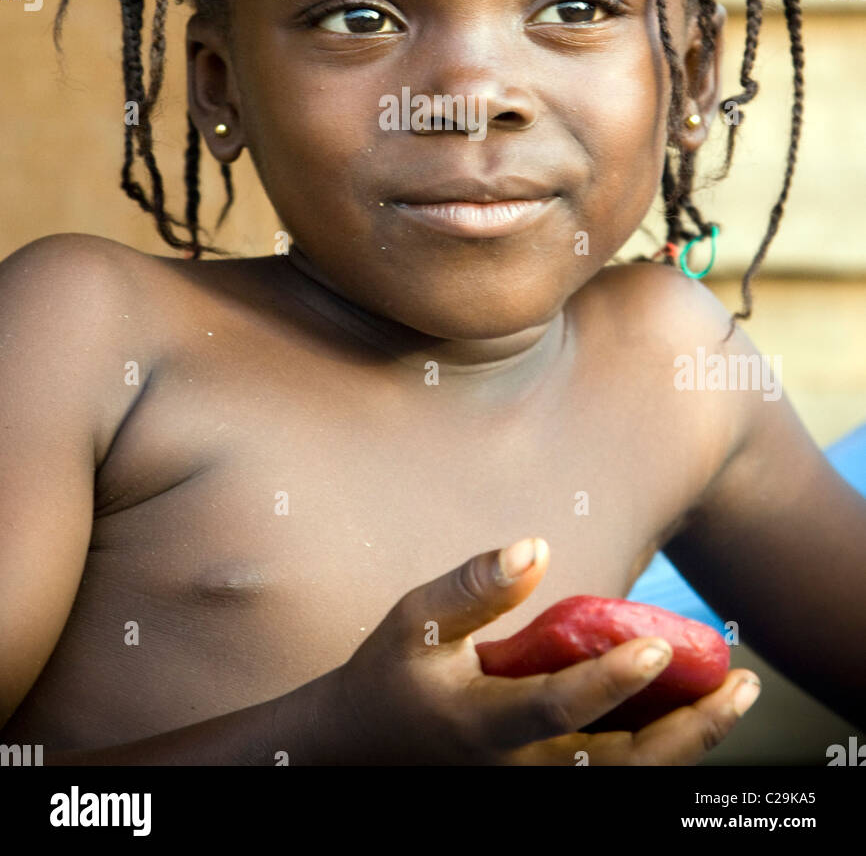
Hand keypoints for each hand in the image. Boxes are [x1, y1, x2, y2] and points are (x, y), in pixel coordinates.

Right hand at [333, 536, 760, 764]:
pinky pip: (616, 779)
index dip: (608, 681)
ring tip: (735, 697)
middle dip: (687, 731)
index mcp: (480, 724)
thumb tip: (536, 546)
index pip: (555, 708)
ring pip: (628, 782)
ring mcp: (537, 789)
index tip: (656, 644)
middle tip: (742, 687)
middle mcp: (518, 770)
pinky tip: (695, 712)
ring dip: (688, 745)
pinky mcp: (548, 788)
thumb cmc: (394, 672)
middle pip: (618, 768)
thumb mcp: (416, 620)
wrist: (365, 750)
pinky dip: (662, 752)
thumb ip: (474, 585)